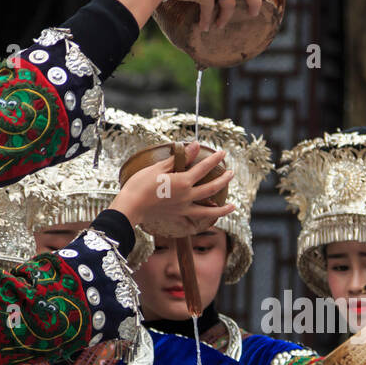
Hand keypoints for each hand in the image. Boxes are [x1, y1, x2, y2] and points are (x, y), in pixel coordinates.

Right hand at [110, 140, 235, 234]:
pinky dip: (206, 219)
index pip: (203, 168)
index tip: (222, 153)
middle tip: (231, 173)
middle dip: (224, 179)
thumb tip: (194, 145)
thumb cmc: (141, 184)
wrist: (131, 206)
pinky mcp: (178, 216)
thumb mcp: (159, 168)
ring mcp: (184, 208)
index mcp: (183, 181)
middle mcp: (187, 196)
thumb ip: (179, 158)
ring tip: (234, 206)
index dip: (214, 159)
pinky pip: (197, 219)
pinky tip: (211, 217)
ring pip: (209, 210)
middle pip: (211, 187)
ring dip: (223, 209)